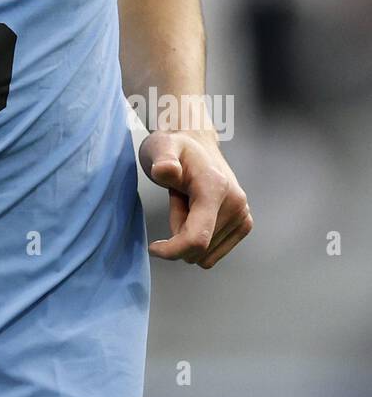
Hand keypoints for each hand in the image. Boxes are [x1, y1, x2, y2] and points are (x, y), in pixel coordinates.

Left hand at [139, 130, 251, 268]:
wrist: (196, 143)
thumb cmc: (175, 147)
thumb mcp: (161, 147)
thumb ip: (162, 159)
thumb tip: (165, 170)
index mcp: (216, 187)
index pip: (197, 239)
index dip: (172, 251)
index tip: (153, 247)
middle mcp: (236, 203)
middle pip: (198, 249)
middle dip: (179, 234)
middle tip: (177, 201)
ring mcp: (243, 215)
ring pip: (205, 253)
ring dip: (189, 234)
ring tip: (187, 203)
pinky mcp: (244, 224)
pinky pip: (213, 253)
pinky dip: (200, 237)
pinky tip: (197, 211)